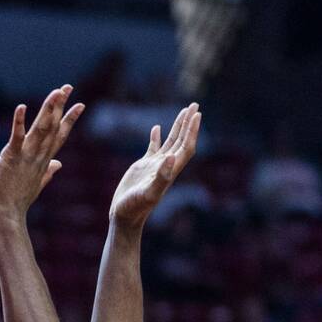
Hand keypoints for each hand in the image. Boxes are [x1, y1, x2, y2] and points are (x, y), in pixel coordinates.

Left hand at [0, 85, 83, 217]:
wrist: (7, 212)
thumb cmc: (19, 199)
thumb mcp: (37, 183)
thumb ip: (48, 171)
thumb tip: (58, 164)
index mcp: (45, 159)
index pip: (60, 135)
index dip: (70, 119)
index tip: (80, 104)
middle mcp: (39, 155)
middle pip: (53, 126)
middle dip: (61, 106)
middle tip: (68, 87)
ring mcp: (27, 155)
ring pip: (41, 128)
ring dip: (48, 109)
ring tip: (56, 92)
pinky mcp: (12, 156)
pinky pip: (17, 136)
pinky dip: (19, 121)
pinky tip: (22, 107)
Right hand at [109, 103, 200, 226]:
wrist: (124, 216)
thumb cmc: (135, 207)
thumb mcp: (148, 193)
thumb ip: (161, 177)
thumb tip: (170, 158)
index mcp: (170, 170)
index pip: (186, 146)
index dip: (192, 131)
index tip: (196, 115)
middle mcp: (166, 166)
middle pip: (182, 141)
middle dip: (188, 123)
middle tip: (194, 105)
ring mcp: (155, 165)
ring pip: (170, 142)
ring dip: (177, 127)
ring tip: (183, 111)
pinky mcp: (143, 166)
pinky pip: (153, 148)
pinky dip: (156, 137)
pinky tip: (156, 128)